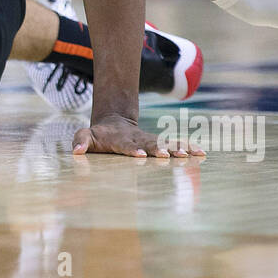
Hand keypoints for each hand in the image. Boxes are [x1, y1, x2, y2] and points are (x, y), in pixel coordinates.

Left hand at [72, 112, 203, 157]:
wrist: (115, 122)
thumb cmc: (99, 135)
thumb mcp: (86, 135)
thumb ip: (80, 141)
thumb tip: (76, 151)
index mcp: (121, 140)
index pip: (127, 146)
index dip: (133, 150)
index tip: (140, 155)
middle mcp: (138, 139)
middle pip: (150, 143)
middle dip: (160, 149)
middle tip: (170, 155)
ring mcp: (150, 140)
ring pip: (166, 142)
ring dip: (178, 148)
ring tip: (192, 154)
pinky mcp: (159, 143)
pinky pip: (175, 145)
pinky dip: (187, 148)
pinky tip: (201, 153)